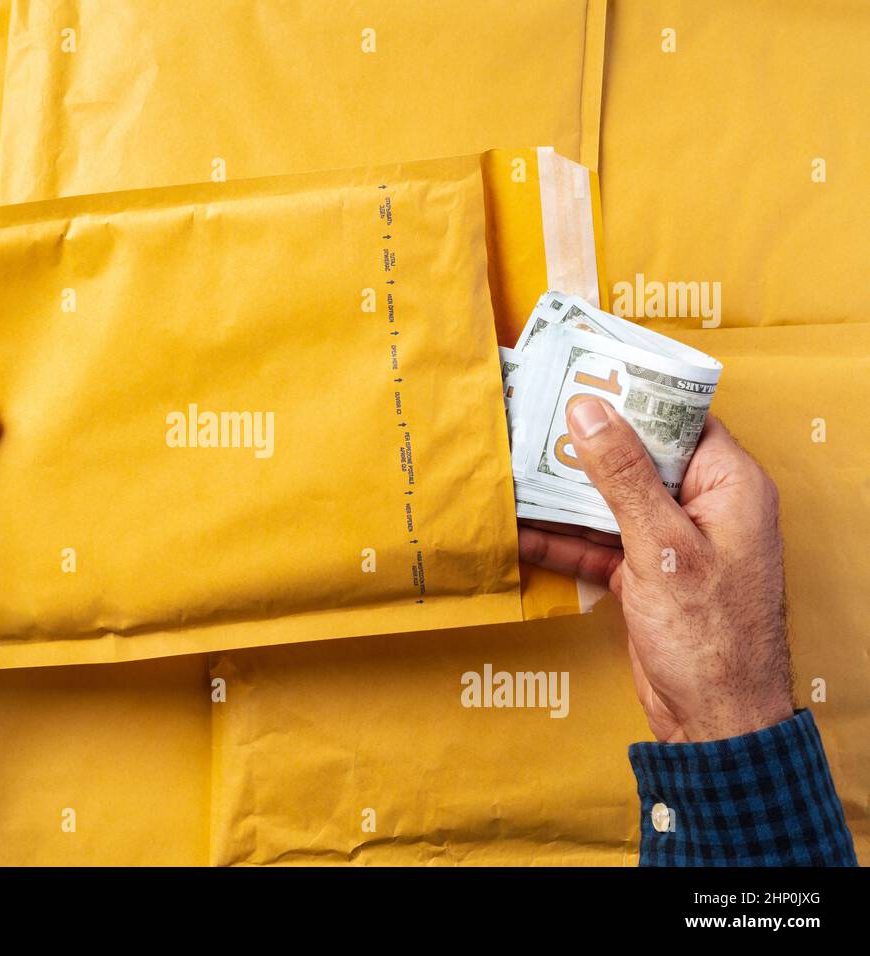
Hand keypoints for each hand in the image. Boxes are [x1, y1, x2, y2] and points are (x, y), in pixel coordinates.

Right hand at [518, 399, 793, 742]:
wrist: (713, 721)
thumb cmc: (709, 636)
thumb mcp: (661, 545)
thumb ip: (623, 476)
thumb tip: (589, 411)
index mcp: (729, 486)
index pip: (679, 418)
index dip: (631, 394)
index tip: (581, 373)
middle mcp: (703, 507)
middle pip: (637, 457)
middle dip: (584, 443)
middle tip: (531, 416)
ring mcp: (672, 543)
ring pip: (610, 501)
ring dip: (564, 492)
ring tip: (513, 465)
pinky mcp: (645, 575)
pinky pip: (598, 543)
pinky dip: (561, 539)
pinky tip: (519, 526)